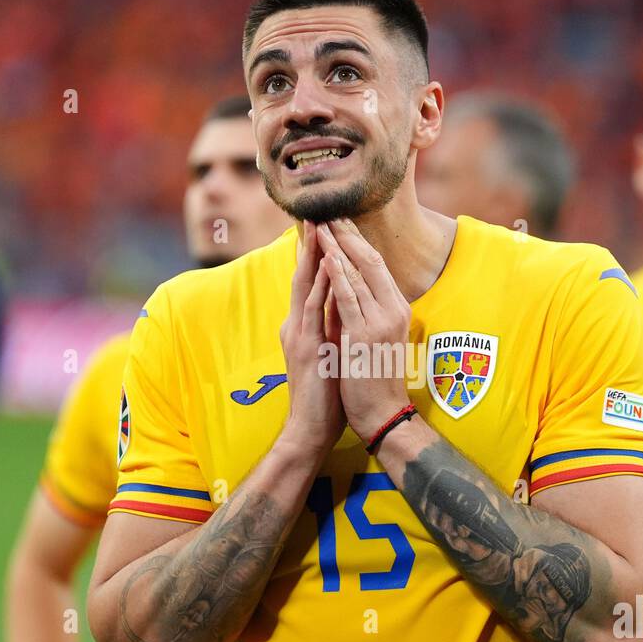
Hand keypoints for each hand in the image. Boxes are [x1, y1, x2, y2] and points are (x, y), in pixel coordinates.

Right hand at [278, 220, 345, 456]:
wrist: (310, 428)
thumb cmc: (324, 394)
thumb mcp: (330, 351)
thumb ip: (332, 325)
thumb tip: (345, 302)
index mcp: (303, 325)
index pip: (310, 281)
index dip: (317, 253)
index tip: (325, 227)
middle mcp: (297, 324)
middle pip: (303, 275)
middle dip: (311, 244)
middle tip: (317, 213)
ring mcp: (299, 334)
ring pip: (305, 286)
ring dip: (312, 256)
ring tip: (317, 227)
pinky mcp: (306, 347)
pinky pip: (313, 310)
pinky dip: (319, 286)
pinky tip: (325, 268)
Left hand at [315, 219, 412, 441]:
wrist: (384, 415)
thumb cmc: (376, 380)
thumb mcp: (375, 338)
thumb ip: (365, 312)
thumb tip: (348, 289)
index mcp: (397, 308)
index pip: (375, 264)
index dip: (356, 240)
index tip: (338, 220)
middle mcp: (393, 310)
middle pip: (369, 261)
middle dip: (346, 235)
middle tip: (327, 212)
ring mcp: (380, 322)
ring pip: (357, 275)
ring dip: (336, 247)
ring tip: (320, 225)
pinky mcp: (364, 336)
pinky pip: (348, 299)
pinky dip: (336, 275)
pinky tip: (326, 256)